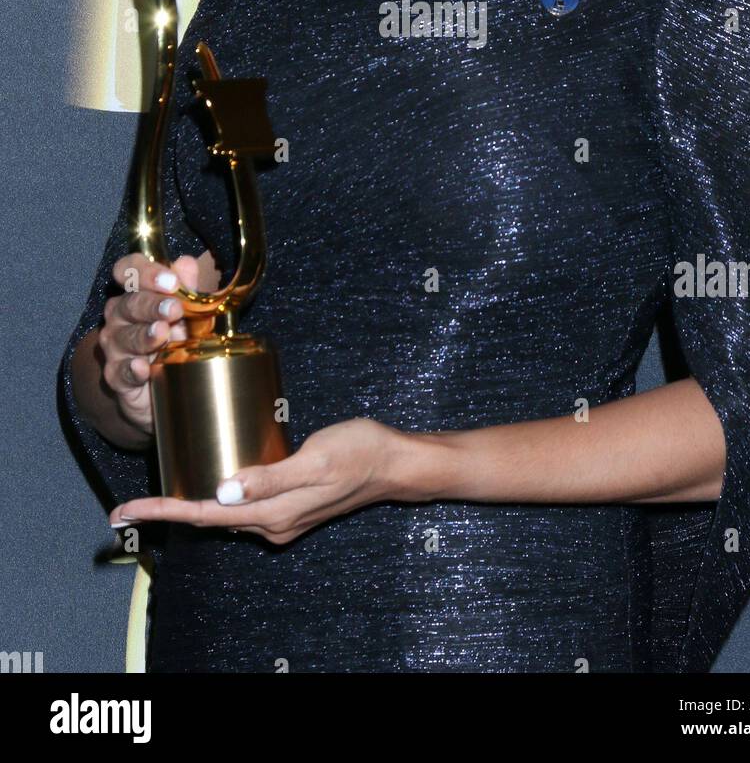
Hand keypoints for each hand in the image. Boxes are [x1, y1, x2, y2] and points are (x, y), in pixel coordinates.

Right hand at [98, 253, 200, 434]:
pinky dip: (131, 370)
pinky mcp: (116, 376)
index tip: (171, 280)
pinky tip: (143, 368)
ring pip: (123, 337)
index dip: (146, 271)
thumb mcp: (190, 313)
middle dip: (152, 304)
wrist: (171, 386)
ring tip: (162, 334)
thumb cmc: (177, 340)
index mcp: (136, 292)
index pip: (128, 270)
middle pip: (129, 303)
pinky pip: (119, 371)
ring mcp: (114, 346)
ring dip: (143, 335)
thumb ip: (187, 289)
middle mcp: (119, 315)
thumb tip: (186, 263)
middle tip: (174, 309)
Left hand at [109, 417, 403, 543]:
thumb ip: (270, 478)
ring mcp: (283, 517)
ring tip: (162, 489)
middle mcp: (273, 523)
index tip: (125, 513)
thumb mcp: (315, 459)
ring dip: (193, 503)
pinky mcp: (292, 504)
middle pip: (209, 518)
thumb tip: (223, 492)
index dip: (163, 511)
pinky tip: (213, 477)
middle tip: (130, 505)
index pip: (205, 515)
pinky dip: (220, 495)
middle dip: (169, 511)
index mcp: (274, 515)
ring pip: (226, 512)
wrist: (397, 462)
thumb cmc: (360, 452)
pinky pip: (245, 504)